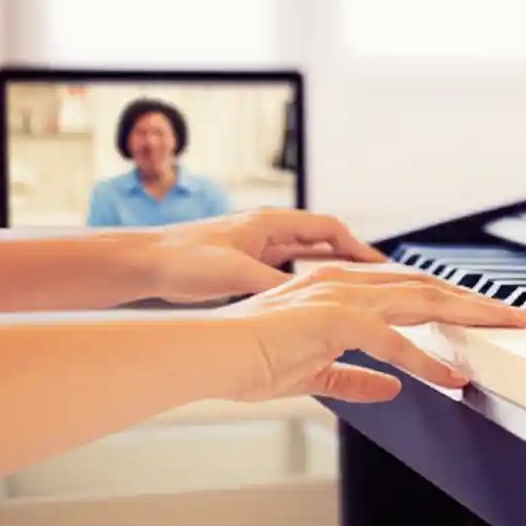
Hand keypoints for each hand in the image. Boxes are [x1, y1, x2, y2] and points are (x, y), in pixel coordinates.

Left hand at [143, 209, 387, 303]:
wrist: (144, 263)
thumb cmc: (183, 260)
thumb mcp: (237, 274)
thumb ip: (276, 282)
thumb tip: (311, 297)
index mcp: (271, 222)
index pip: (329, 229)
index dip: (359, 247)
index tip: (382, 266)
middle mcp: (268, 230)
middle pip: (324, 241)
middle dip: (353, 259)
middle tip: (381, 280)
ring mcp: (258, 246)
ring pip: (308, 257)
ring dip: (333, 271)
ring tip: (358, 292)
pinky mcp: (246, 263)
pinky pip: (289, 271)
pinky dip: (308, 283)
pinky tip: (315, 303)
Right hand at [221, 264, 525, 401]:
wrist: (211, 353)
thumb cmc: (250, 359)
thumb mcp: (313, 373)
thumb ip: (354, 378)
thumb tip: (390, 387)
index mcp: (341, 291)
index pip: (410, 292)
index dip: (449, 302)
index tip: (481, 315)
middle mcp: (348, 285)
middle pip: (428, 288)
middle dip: (476, 303)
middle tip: (514, 317)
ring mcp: (344, 297)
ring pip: (423, 302)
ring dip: (469, 316)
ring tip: (506, 330)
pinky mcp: (337, 320)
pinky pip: (394, 342)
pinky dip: (427, 361)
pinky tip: (451, 378)